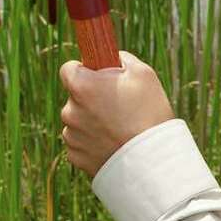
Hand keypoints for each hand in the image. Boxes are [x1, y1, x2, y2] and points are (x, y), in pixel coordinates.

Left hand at [59, 51, 175, 177]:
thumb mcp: (144, 74)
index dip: (84, 71)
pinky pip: (81, 143)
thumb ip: (122, 59)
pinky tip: (114, 145)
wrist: (152, 162)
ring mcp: (71, 136)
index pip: (68, 69)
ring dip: (92, 122)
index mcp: (81, 87)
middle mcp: (70, 111)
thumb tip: (113, 58)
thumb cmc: (149, 114)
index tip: (97, 76)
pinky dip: (93, 143)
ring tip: (119, 129)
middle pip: (75, 97)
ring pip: (78, 121)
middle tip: (118, 106)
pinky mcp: (75, 157)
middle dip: (92, 99)